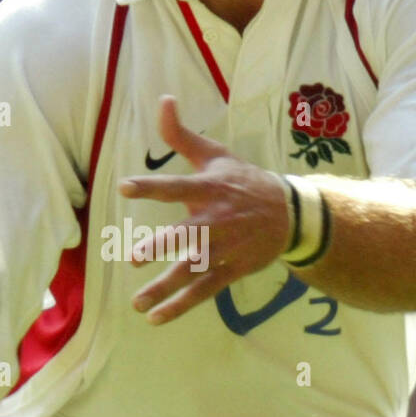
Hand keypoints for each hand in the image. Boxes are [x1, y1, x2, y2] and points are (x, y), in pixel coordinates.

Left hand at [117, 95, 290, 324]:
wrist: (291, 213)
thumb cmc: (243, 181)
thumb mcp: (215, 155)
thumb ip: (182, 135)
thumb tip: (162, 99)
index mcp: (209, 188)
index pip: (176, 186)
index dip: (151, 187)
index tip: (125, 187)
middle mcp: (216, 219)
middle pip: (188, 235)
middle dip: (163, 246)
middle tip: (135, 257)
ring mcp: (226, 247)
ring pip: (194, 269)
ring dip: (166, 288)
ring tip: (139, 303)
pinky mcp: (233, 268)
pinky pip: (205, 290)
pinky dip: (182, 304)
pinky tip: (157, 316)